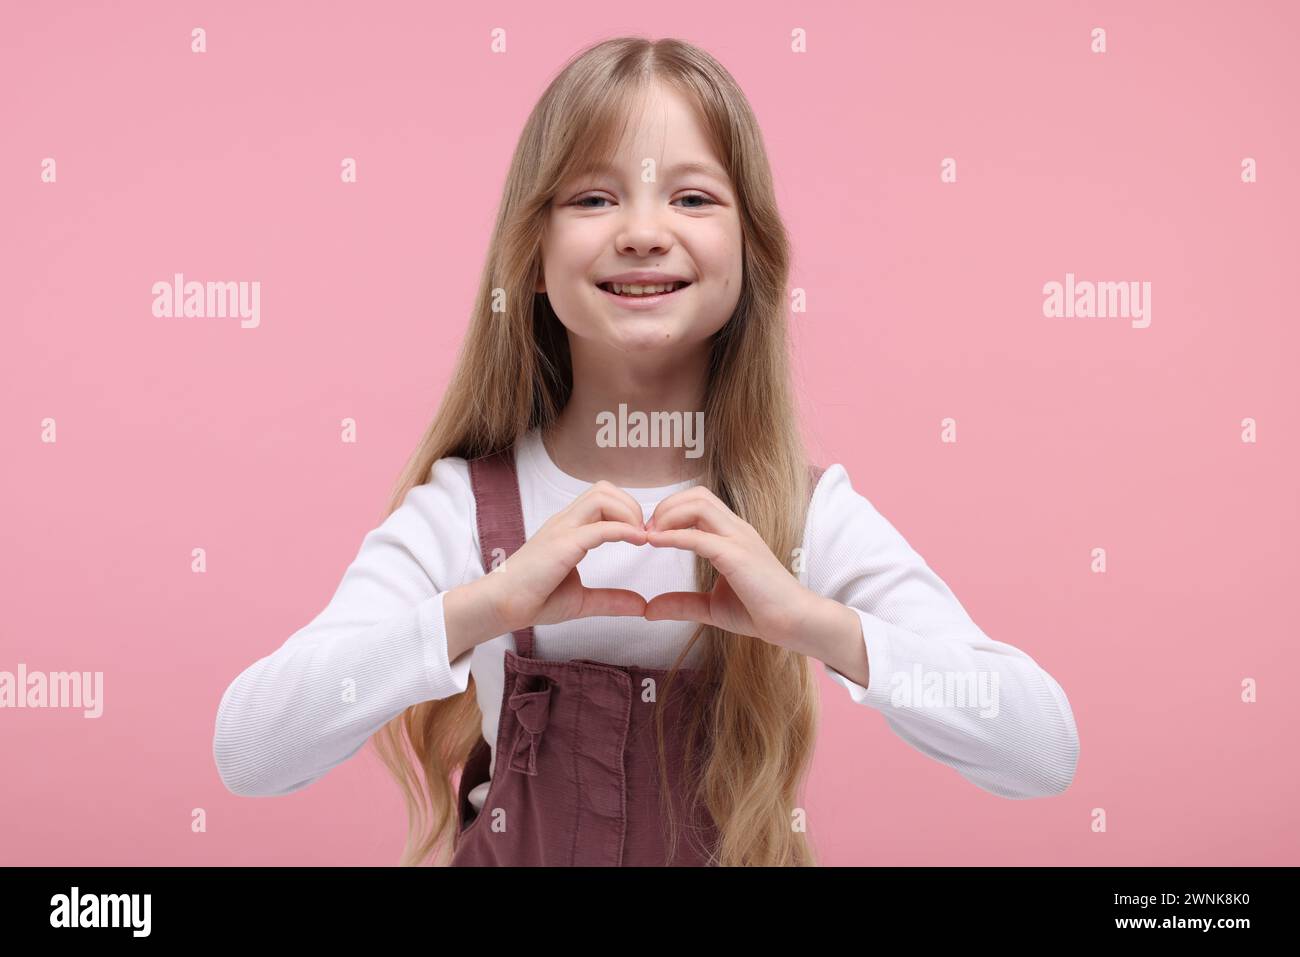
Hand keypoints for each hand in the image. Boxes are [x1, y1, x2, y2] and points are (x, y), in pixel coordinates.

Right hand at [480, 480, 649, 633]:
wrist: (501, 607)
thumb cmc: (534, 600)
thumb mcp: (582, 600)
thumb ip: (611, 600)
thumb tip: (641, 606)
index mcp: (568, 528)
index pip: (602, 498)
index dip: (627, 511)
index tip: (642, 537)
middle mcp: (565, 522)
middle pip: (604, 489)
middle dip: (631, 506)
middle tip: (643, 534)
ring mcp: (562, 530)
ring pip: (602, 497)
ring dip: (628, 512)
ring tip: (640, 537)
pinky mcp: (561, 545)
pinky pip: (599, 527)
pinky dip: (623, 530)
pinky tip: (638, 541)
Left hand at [641, 486, 817, 651]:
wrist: (793, 623)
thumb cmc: (760, 612)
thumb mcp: (711, 607)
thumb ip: (681, 604)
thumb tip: (648, 610)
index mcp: (732, 534)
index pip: (699, 502)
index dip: (670, 510)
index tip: (649, 533)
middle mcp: (736, 529)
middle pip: (696, 494)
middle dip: (665, 506)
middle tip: (645, 530)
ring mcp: (738, 539)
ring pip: (698, 504)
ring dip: (668, 515)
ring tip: (649, 535)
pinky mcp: (737, 555)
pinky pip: (699, 536)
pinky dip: (673, 536)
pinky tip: (655, 542)